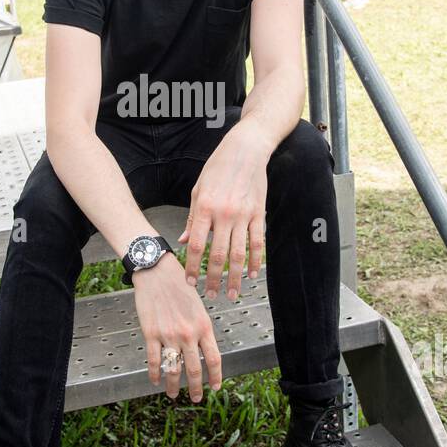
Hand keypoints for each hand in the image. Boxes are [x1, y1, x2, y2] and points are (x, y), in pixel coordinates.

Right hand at [133, 257, 221, 401]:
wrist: (157, 272)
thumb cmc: (178, 285)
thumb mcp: (198, 307)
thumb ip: (200, 329)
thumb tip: (202, 349)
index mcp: (203, 326)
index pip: (214, 359)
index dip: (215, 377)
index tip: (215, 387)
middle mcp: (188, 334)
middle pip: (195, 369)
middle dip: (195, 388)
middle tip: (196, 398)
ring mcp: (169, 335)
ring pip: (173, 369)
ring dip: (174, 386)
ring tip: (173, 394)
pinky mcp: (151, 334)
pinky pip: (154, 361)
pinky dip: (154, 374)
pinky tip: (154, 380)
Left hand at [178, 126, 268, 301]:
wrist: (246, 150)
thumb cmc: (219, 167)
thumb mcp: (198, 190)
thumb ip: (193, 218)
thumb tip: (186, 241)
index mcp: (206, 208)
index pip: (198, 245)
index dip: (193, 267)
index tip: (191, 282)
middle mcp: (224, 215)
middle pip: (218, 255)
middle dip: (213, 279)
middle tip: (211, 295)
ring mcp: (244, 216)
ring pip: (239, 254)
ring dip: (235, 278)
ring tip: (232, 293)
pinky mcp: (259, 214)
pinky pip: (257, 243)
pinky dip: (255, 261)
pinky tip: (252, 274)